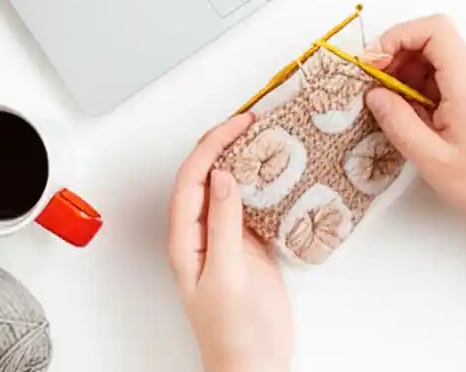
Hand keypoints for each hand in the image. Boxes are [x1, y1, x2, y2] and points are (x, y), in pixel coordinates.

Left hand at [168, 113, 291, 371]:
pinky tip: (281, 173)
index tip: (238, 124)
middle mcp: (201, 234)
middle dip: (225, 143)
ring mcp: (226, 239)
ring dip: (245, 160)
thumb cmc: (232, 334)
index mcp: (185, 239)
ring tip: (268, 135)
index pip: (191, 178)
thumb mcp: (226, 274)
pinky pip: (252, 206)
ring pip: (229, 187)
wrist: (254, 366)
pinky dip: (265, 185)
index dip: (211, 145)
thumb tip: (221, 178)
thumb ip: (223, 225)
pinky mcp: (249, 248)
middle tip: (254, 119)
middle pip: (206, 175)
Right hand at [364, 15, 465, 237]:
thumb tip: (372, 93)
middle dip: (395, 57)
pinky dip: (417, 84)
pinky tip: (410, 114)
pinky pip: (440, 73)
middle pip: (429, 38)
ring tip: (391, 108)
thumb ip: (398, 121)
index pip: (433, 29)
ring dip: (404, 73)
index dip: (397, 37)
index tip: (373, 67)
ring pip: (432, 55)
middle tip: (374, 91)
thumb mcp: (430, 159)